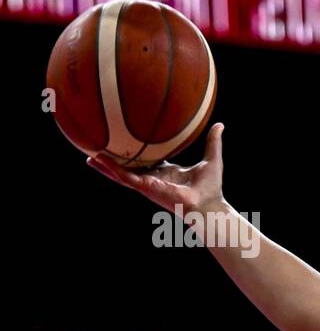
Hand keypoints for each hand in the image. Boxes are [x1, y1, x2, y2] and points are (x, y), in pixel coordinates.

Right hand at [87, 122, 224, 213]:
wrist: (208, 205)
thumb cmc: (211, 188)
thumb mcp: (211, 160)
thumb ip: (212, 142)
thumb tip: (220, 124)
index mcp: (166, 172)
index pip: (147, 161)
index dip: (137, 153)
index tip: (126, 142)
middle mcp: (154, 178)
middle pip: (129, 167)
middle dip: (114, 160)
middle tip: (98, 148)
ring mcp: (148, 184)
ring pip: (121, 174)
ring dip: (105, 166)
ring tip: (88, 156)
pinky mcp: (145, 188)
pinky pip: (125, 177)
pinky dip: (112, 169)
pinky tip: (99, 160)